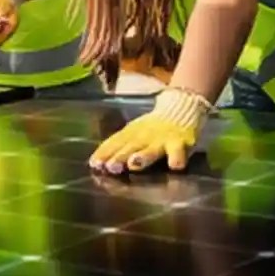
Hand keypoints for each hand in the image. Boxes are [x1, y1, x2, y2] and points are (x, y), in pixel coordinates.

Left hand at [89, 87, 211, 172]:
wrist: (179, 108)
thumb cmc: (151, 128)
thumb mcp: (133, 133)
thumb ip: (117, 147)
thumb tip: (95, 164)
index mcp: (130, 134)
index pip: (115, 143)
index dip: (104, 153)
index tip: (94, 164)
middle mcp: (144, 136)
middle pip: (130, 146)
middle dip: (120, 156)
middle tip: (110, 167)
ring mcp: (162, 140)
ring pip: (152, 149)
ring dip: (143, 156)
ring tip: (134, 164)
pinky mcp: (180, 142)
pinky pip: (179, 151)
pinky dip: (177, 157)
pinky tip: (175, 166)